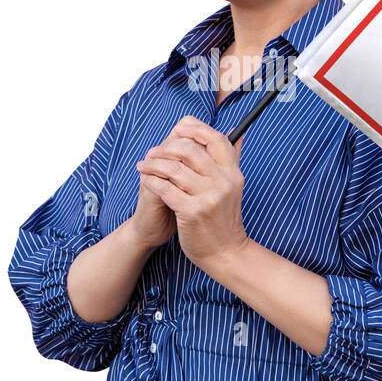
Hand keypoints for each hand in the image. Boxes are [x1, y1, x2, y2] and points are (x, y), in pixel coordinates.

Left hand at [135, 115, 248, 268]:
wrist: (225, 252)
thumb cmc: (223, 218)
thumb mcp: (233, 186)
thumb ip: (233, 158)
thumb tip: (237, 131)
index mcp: (233, 172)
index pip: (216, 139)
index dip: (196, 128)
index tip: (178, 128)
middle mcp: (223, 181)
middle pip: (191, 149)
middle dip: (167, 147)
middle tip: (153, 152)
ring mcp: (208, 197)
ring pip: (174, 168)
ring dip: (154, 164)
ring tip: (144, 166)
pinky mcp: (192, 211)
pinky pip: (166, 189)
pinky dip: (152, 181)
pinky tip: (145, 180)